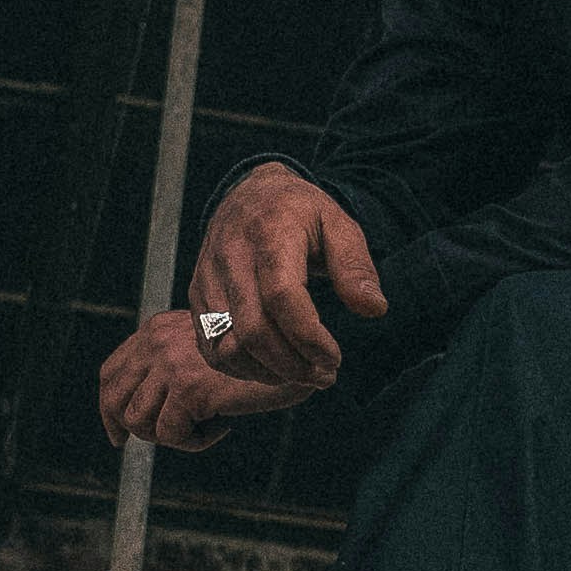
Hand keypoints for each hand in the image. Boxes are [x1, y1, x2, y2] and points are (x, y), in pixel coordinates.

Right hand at [94, 173, 386, 449]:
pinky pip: (212, 349)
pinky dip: (243, 370)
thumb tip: (374, 309)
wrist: (250, 195)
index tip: (334, 358)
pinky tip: (274, 369)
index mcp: (270, 233)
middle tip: (324, 375)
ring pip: (228, 347)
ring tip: (302, 374)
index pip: (282, 296)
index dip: (309, 338)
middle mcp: (230, 256)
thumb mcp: (339, 224)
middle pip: (253, 330)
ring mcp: (208, 278)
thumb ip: (356, 266)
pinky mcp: (196, 297)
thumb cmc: (301, 214)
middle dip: (292, 365)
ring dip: (269, 373)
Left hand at [97, 309, 307, 449]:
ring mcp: (170, 362)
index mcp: (156, 329)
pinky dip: (195, 442)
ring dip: (172, 436)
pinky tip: (221, 426)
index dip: (109, 408)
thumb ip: (171, 366)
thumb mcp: (204, 353)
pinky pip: (170, 434)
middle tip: (165, 439)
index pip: (111, 372)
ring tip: (205, 425)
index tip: (119, 434)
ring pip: (139, 422)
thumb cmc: (257, 360)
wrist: (296, 358)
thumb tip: (134, 415)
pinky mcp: (188, 387)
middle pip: (113, 398)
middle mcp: (157, 340)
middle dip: (130, 429)